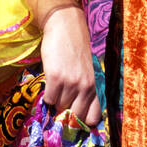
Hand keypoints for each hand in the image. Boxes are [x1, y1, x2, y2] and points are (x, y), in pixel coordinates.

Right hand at [40, 4, 100, 126]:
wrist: (66, 26)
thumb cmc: (79, 49)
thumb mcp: (91, 70)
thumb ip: (89, 90)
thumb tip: (79, 114)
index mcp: (98, 85)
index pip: (92, 118)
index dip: (82, 121)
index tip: (76, 118)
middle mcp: (88, 87)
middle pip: (74, 116)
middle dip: (67, 112)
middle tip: (63, 101)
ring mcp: (72, 83)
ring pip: (60, 106)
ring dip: (56, 99)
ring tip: (58, 85)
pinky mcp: (56, 78)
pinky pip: (49, 99)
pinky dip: (47, 95)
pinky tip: (51, 82)